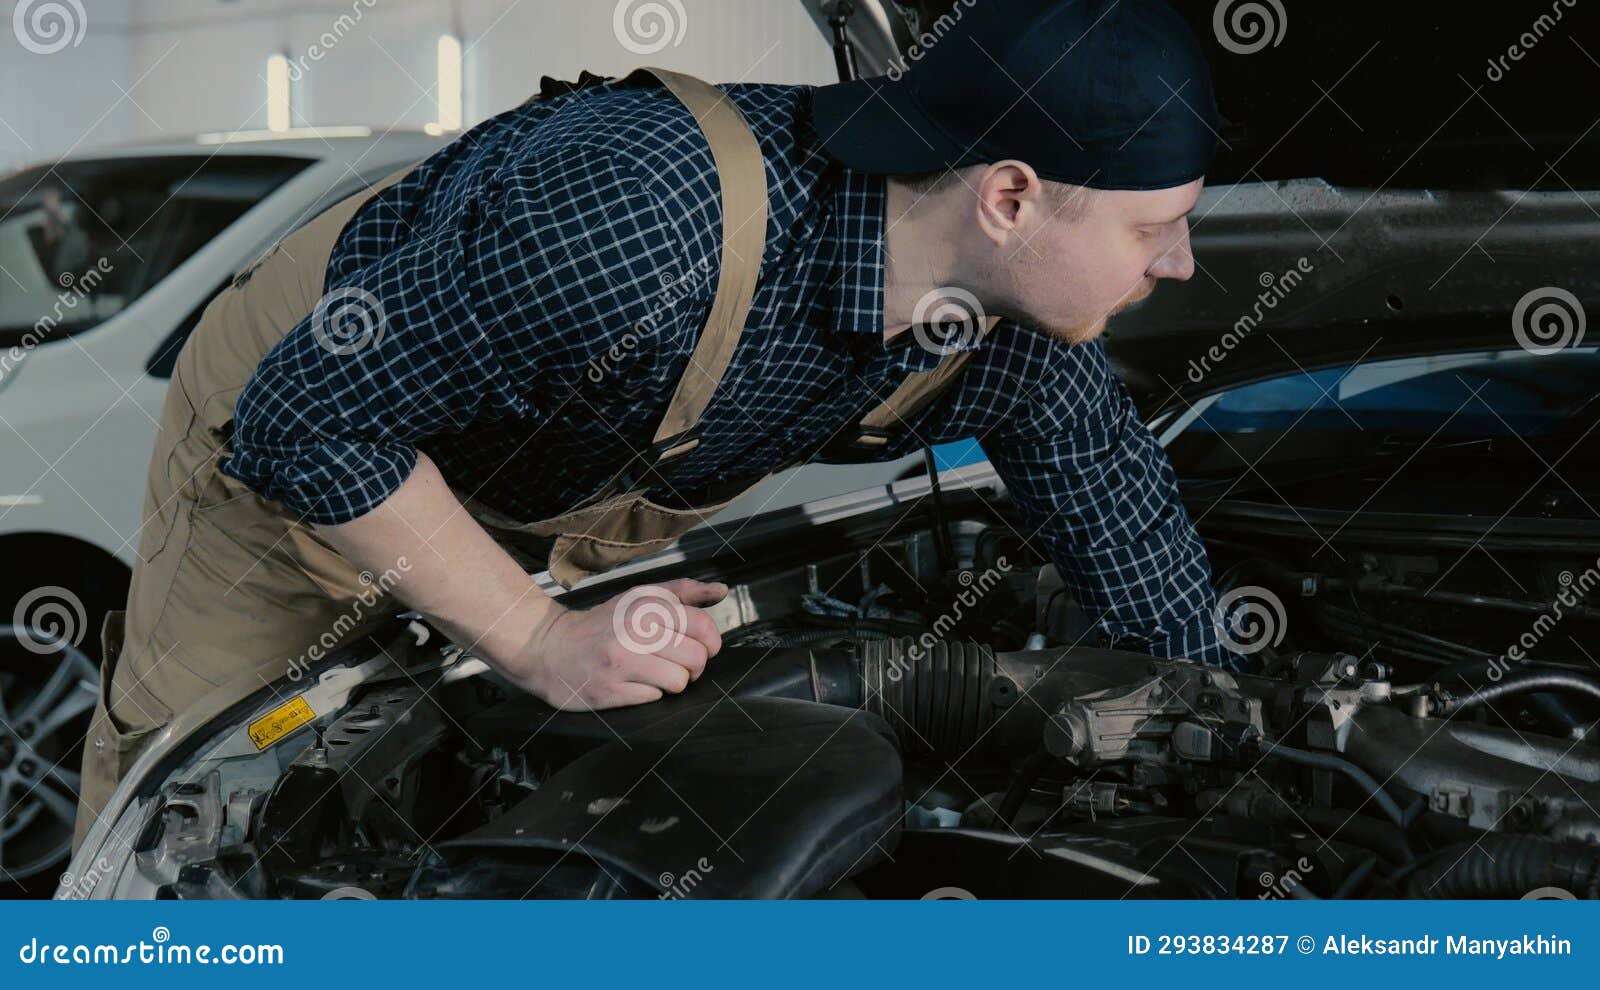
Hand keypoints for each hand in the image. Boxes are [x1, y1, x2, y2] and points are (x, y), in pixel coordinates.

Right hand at [509, 578, 728, 709]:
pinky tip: (633, 684)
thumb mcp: (639, 598)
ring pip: (678, 682)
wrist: (550, 647)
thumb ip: (683, 592)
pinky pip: (653, 698)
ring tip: (654, 675)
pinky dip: (649, 695)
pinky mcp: (609, 690)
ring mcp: (621, 662)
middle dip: (692, 668)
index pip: (703, 626)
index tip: (699, 648)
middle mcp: (635, 631)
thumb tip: (721, 590)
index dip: (709, 644)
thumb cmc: (602, 624)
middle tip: (677, 665)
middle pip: (696, 659)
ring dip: (671, 683)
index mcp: (646, 606)